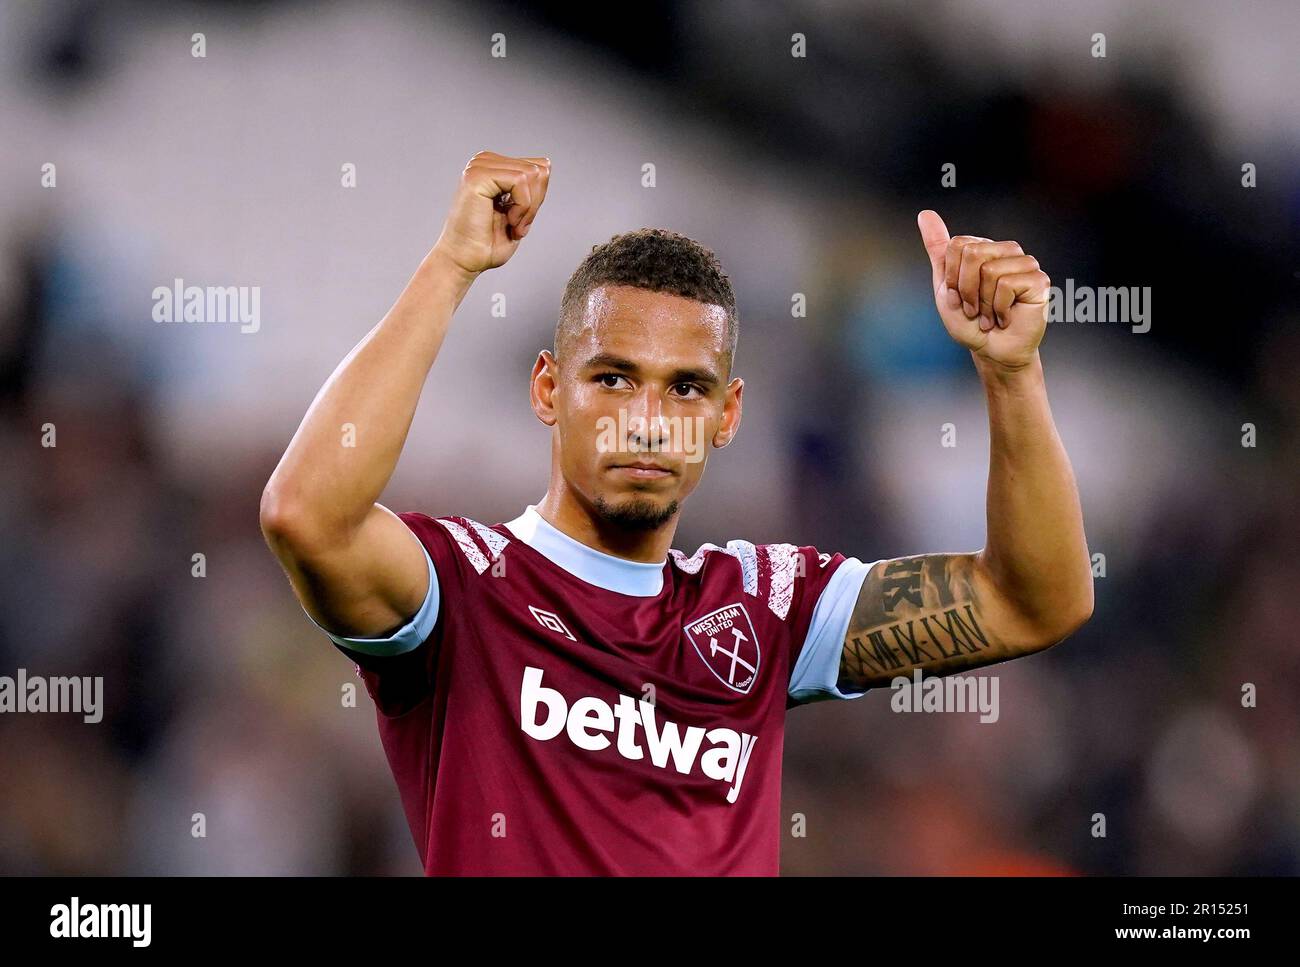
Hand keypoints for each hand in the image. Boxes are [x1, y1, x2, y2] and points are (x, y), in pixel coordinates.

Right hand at [432, 151, 551, 275]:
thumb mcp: (519, 211)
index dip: (539, 198)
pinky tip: (508, 221)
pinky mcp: (478, 176)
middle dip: (536, 203)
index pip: (538, 167)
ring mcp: (479, 166)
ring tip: (513, 225)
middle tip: (519, 226)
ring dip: (528, 208)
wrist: (463, 260)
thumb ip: (530, 188)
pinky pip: (520, 180)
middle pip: (538, 169)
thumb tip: (546, 165)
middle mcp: (485, 162)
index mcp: (494, 167)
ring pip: (531, 174)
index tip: (522, 221)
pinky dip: (522, 207)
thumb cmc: (486, 243)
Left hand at [917, 210, 1049, 370]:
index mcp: (984, 248)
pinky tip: (1005, 318)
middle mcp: (1006, 250)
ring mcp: (1025, 263)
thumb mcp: (945, 285)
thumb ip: (938, 249)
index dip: (951, 278)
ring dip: (983, 304)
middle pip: (972, 253)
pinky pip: (1007, 285)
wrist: (991, 350)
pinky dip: (999, 309)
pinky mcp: (1039, 280)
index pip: (956, 245)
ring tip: (990, 315)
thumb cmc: (970, 321)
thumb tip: (925, 214)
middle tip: (974, 309)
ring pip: (989, 270)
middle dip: (965, 290)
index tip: (957, 298)